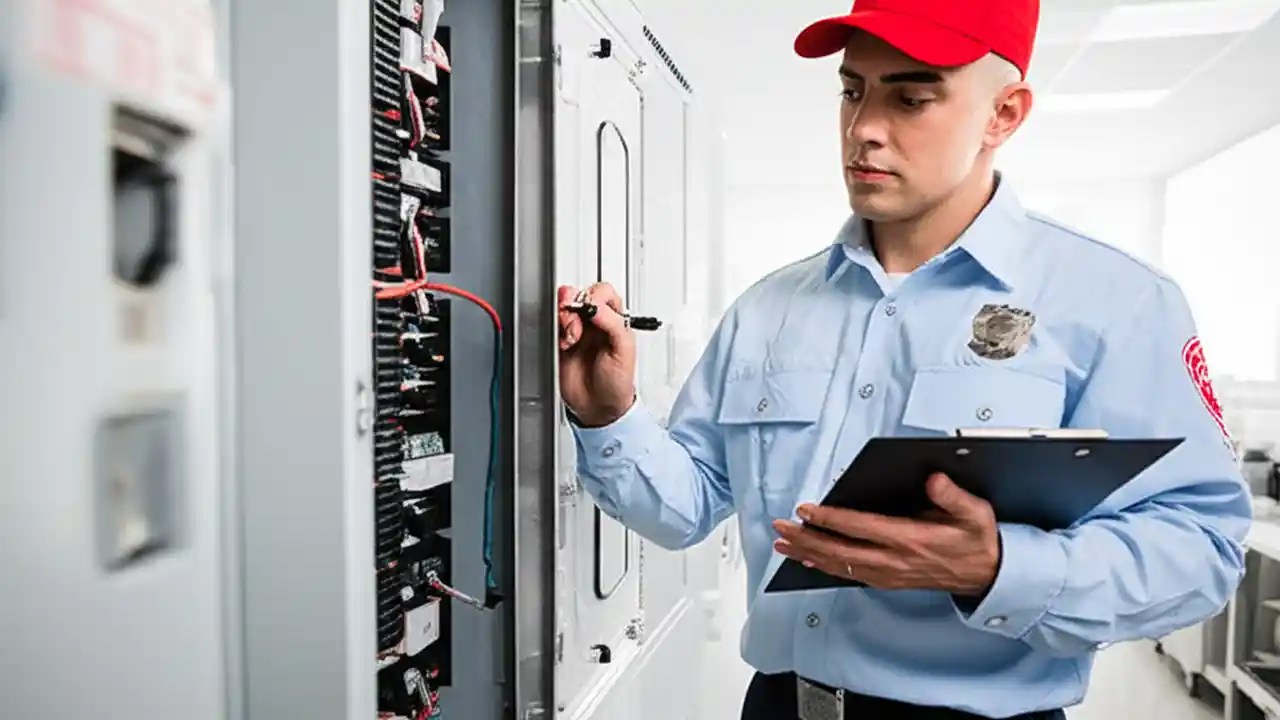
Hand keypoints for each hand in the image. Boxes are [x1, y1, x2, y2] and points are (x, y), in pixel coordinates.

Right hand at [558, 282, 636, 426]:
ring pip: (562, 307)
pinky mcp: (559, 342)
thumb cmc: (617, 382)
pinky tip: (564, 344)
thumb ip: (613, 323)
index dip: (594, 297)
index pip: (602, 293)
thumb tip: (595, 306)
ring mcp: (575, 331)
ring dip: (564, 318)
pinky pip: (551, 324)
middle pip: (579, 295)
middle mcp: (594, 322)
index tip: (590, 310)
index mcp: (614, 320)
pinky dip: (554, 329)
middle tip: (576, 324)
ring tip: (571, 338)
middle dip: (574, 306)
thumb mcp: (625, 350)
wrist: (599, 407)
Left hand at [772, 473, 999, 595]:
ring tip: (783, 545)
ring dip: (809, 554)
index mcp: (911, 540)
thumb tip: (934, 480)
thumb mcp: (975, 514)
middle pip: (841, 551)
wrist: (988, 575)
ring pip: (840, 566)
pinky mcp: (887, 580)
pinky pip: (849, 575)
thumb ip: (953, 497)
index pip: (862, 528)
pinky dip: (825, 567)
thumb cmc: (977, 541)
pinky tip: (808, 560)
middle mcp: (895, 561)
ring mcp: (889, 574)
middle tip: (781, 528)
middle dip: (807, 539)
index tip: (807, 510)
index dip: (831, 519)